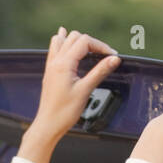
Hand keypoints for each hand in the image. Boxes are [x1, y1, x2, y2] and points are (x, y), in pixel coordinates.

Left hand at [32, 27, 121, 142]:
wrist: (48, 125)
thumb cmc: (64, 112)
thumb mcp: (85, 90)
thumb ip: (100, 71)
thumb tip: (114, 59)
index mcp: (64, 64)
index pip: (84, 42)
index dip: (100, 46)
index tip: (111, 56)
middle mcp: (55, 61)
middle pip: (75, 37)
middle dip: (91, 43)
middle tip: (103, 55)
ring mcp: (51, 66)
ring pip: (62, 40)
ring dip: (76, 40)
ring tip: (88, 48)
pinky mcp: (50, 72)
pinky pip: (54, 49)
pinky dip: (62, 43)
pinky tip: (66, 42)